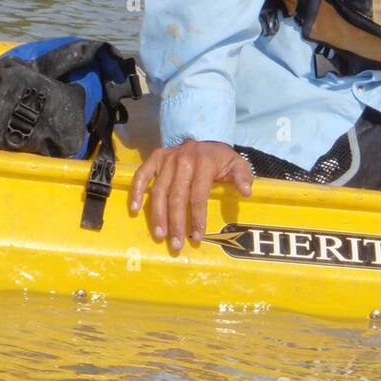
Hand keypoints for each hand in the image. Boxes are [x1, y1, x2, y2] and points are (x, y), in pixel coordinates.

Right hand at [128, 140, 252, 253]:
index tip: (196, 236)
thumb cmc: (220, 158)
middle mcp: (183, 160)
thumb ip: (243, 176)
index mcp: (204, 163)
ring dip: (157, 215)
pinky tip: (134, 210)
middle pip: (176, 196)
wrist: (204, 136)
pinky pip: (141, 175)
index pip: (198, 194)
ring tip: (159, 235)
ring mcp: (167, 159)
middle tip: (175, 244)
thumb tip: (246, 191)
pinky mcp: (155, 158)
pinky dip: (135, 191)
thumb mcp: (237, 163)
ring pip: (158, 190)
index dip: (197, 217)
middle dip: (175, 223)